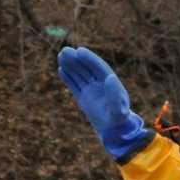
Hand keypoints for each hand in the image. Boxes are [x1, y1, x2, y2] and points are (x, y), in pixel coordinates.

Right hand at [56, 46, 152, 160]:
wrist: (114, 130)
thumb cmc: (118, 119)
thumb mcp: (119, 109)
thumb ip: (115, 95)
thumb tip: (110, 77)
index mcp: (109, 82)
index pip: (98, 67)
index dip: (89, 59)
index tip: (80, 51)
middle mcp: (100, 83)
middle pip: (87, 68)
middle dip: (76, 59)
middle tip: (65, 50)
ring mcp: (91, 90)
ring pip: (79, 75)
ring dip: (70, 65)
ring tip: (60, 55)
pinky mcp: (83, 98)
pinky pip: (74, 85)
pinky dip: (68, 78)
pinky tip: (61, 69)